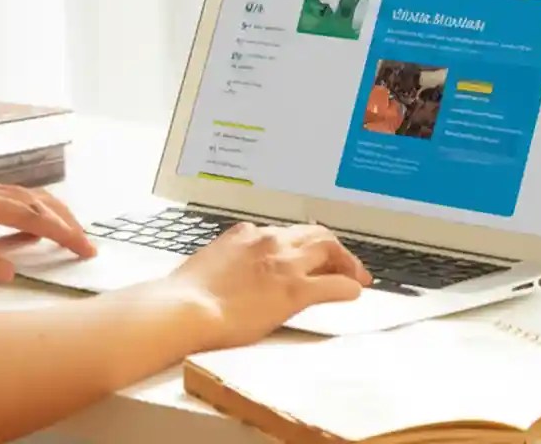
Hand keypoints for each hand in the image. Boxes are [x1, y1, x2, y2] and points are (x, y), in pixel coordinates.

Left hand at [0, 182, 96, 281]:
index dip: (55, 230)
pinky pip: (1, 206)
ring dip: (48, 214)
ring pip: (17, 198)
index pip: (22, 212)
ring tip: (72, 233)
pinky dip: (25, 215)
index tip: (81, 247)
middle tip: (88, 246)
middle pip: (27, 199)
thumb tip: (11, 269)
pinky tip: (32, 228)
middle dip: (61, 220)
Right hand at [169, 222, 372, 349]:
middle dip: (332, 248)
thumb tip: (234, 272)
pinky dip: (348, 288)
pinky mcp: (295, 290)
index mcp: (245, 233)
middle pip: (314, 234)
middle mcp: (269, 240)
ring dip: (346, 263)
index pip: (285, 233)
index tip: (308, 255)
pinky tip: (352, 293)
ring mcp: (284, 264)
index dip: (302, 245)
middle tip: (343, 264)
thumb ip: (229, 260)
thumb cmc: (186, 293)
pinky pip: (335, 284)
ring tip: (355, 277)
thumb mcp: (209, 262)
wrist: (185, 308)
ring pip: (329, 250)